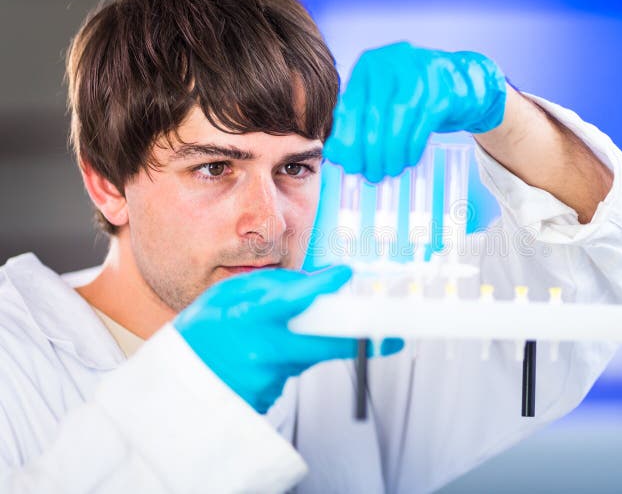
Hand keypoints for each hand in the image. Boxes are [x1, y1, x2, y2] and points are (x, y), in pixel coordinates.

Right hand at [173, 266, 402, 412]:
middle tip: (393, 336)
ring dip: (306, 343)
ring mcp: (265, 380)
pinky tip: (261, 357)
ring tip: (269, 335)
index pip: (288, 301)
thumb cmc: (203, 330)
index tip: (346, 274)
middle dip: (359, 338)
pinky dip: (288, 361)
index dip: (320, 288)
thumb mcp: (228, 294)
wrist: (178, 383)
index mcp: (246, 318)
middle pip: (322, 344)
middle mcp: (258, 352)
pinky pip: (292, 372)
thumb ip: (275, 286)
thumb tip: (320, 284)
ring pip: (307, 356)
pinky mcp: (269, 398)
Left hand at [324, 41, 506, 182]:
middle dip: (370, 151)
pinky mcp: (443, 89)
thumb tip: (334, 155)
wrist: (462, 81)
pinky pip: (423, 124)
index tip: (348, 167)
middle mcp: (393, 61)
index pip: (351, 106)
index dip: (348, 140)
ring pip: (398, 119)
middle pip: (373, 114)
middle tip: (370, 176)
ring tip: (388, 172)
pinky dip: (412, 147)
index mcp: (370, 64)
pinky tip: (407, 161)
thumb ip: (356, 124)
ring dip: (391, 152)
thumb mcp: (382, 104)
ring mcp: (420, 72)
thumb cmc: (414, 95)